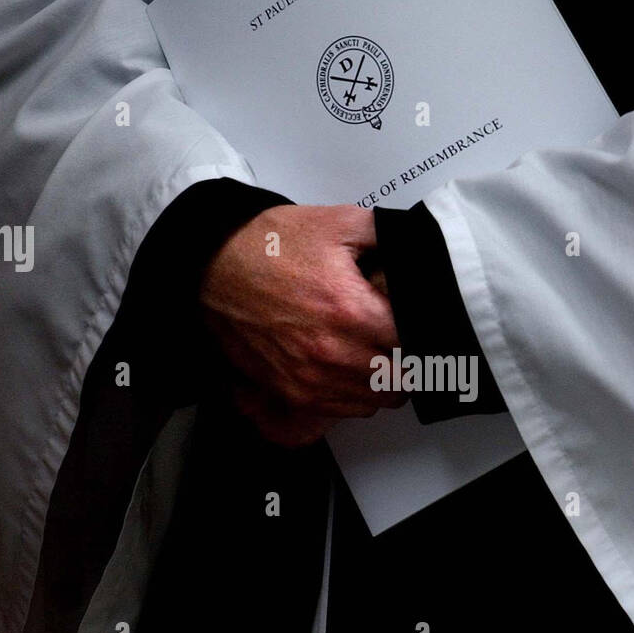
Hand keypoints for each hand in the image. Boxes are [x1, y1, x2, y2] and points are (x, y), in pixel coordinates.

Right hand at [200, 202, 403, 444]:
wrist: (211, 266)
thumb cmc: (269, 245)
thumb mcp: (339, 221)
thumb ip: (389, 234)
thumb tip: (418, 249)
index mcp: (352, 311)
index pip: (415, 343)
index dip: (421, 331)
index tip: (414, 321)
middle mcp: (334, 353)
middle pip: (401, 379)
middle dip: (407, 359)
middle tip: (397, 338)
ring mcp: (311, 378)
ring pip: (375, 401)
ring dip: (383, 381)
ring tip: (374, 353)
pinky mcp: (291, 392)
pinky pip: (343, 411)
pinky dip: (354, 395)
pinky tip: (349, 368)